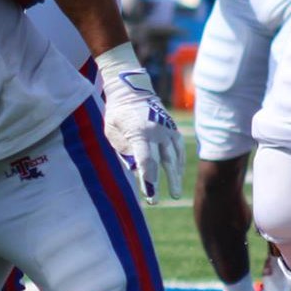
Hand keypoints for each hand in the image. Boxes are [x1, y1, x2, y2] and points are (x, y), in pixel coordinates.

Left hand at [96, 43, 183, 203]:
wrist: (132, 89)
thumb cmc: (117, 113)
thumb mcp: (111, 130)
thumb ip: (122, 149)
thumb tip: (136, 168)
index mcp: (139, 131)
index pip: (145, 159)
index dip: (148, 177)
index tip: (149, 193)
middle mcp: (156, 131)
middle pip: (160, 161)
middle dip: (158, 182)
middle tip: (156, 201)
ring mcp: (166, 129)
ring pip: (174, 157)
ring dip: (174, 176)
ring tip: (174, 194)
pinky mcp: (172, 128)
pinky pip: (178, 149)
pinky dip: (179, 163)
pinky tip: (178, 174)